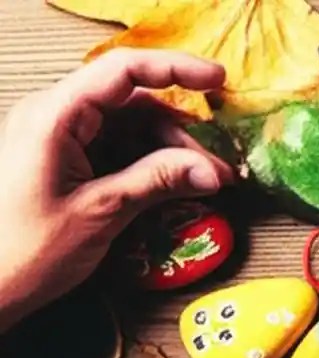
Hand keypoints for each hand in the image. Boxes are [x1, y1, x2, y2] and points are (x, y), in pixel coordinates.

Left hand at [0, 49, 233, 331]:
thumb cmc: (24, 251)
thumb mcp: (100, 212)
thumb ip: (155, 181)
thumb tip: (210, 170)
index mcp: (54, 117)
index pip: (123, 72)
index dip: (176, 69)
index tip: (219, 81)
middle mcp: (55, 117)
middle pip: (133, 103)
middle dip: (180, 133)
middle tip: (219, 169)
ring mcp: (59, 138)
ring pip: (130, 127)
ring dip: (170, 153)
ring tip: (205, 185)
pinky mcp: (64, 160)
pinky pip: (116, 148)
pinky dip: (149, 165)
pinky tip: (176, 187)